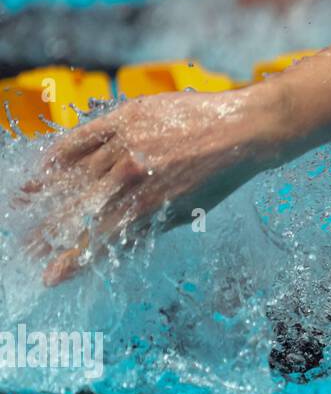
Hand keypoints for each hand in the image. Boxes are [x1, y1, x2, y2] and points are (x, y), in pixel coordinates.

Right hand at [22, 89, 271, 285]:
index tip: (49, 276)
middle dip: (47, 234)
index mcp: (148, 204)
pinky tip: (43, 168)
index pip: (97, 238)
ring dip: (44, 194)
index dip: (70, 260)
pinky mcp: (126, 117)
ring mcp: (126, 143)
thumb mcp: (187, 211)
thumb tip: (113, 246)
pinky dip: (59, 153)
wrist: (245, 128)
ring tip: (21, 206)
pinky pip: (82, 137)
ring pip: (73, 174)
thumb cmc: (220, 175)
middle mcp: (131, 175)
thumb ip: (146, 226)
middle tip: (26, 248)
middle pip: (76, 210)